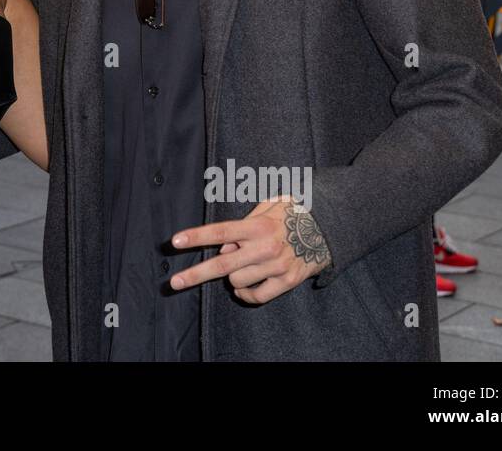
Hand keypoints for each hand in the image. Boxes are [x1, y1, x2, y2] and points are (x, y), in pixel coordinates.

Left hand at [169, 196, 331, 304]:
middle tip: (174, 283)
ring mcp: (276, 266)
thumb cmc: (291, 214)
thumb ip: (243, 223)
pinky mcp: (288, 281)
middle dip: (195, 274)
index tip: (175, 242)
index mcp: (257, 226)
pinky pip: (257, 296)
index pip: (221, 231)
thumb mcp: (268, 206)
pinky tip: (246, 286)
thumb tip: (225, 246)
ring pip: (237, 281)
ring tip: (243, 265)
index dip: (197, 237)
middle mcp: (265, 247)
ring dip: (233, 276)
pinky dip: (247, 294)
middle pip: (223, 264)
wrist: (328, 229)